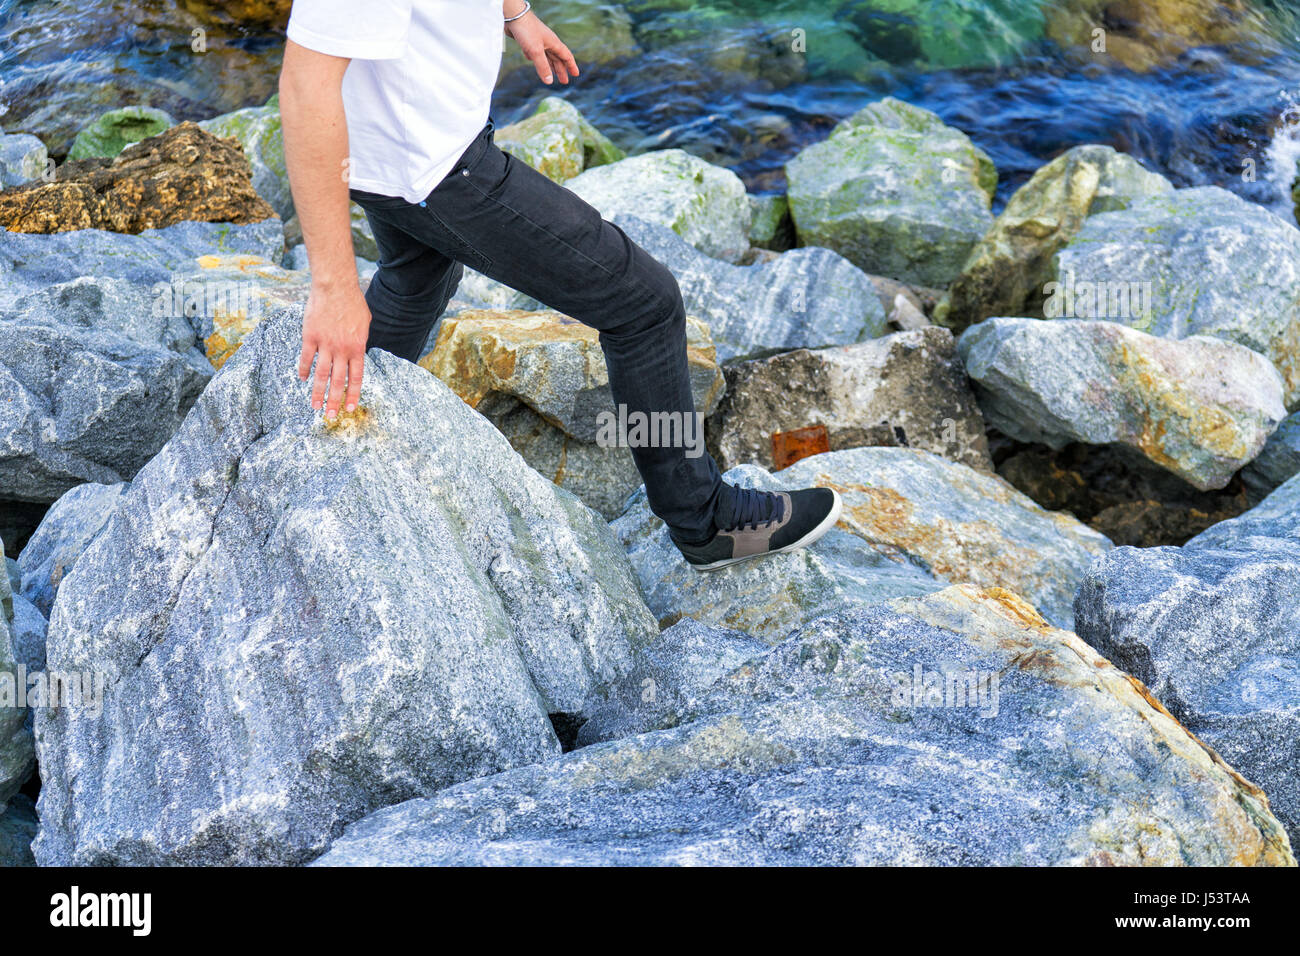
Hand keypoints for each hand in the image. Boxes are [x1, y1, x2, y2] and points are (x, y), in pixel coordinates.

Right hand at [297, 280, 370, 418]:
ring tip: (314, 406)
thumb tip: (358, 355)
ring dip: (317, 392)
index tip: (350, 408)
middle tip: (331, 416)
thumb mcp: (365, 325)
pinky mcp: (310, 337)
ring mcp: (324, 344)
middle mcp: (341, 350)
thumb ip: (360, 342)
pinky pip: (305, 358)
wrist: (335, 286)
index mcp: (357, 348)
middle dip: (335, 401)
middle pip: (338, 381)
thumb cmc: (353, 303)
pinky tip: (301, 379)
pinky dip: (303, 370)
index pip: (356, 377)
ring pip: (321, 374)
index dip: (353, 394)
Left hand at [506, 10, 578, 85]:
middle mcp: (547, 42)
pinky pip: (534, 52)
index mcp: (553, 43)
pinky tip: (531, 60)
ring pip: (546, 56)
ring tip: (551, 75)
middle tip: (563, 81)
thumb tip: (549, 82)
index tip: (576, 74)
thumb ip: (542, 67)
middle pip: (557, 58)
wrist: (513, 15)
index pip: (566, 56)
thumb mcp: (536, 51)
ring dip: (549, 66)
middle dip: (561, 70)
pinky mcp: (527, 40)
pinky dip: (535, 58)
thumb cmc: (527, 30)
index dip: (571, 66)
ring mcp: (537, 40)